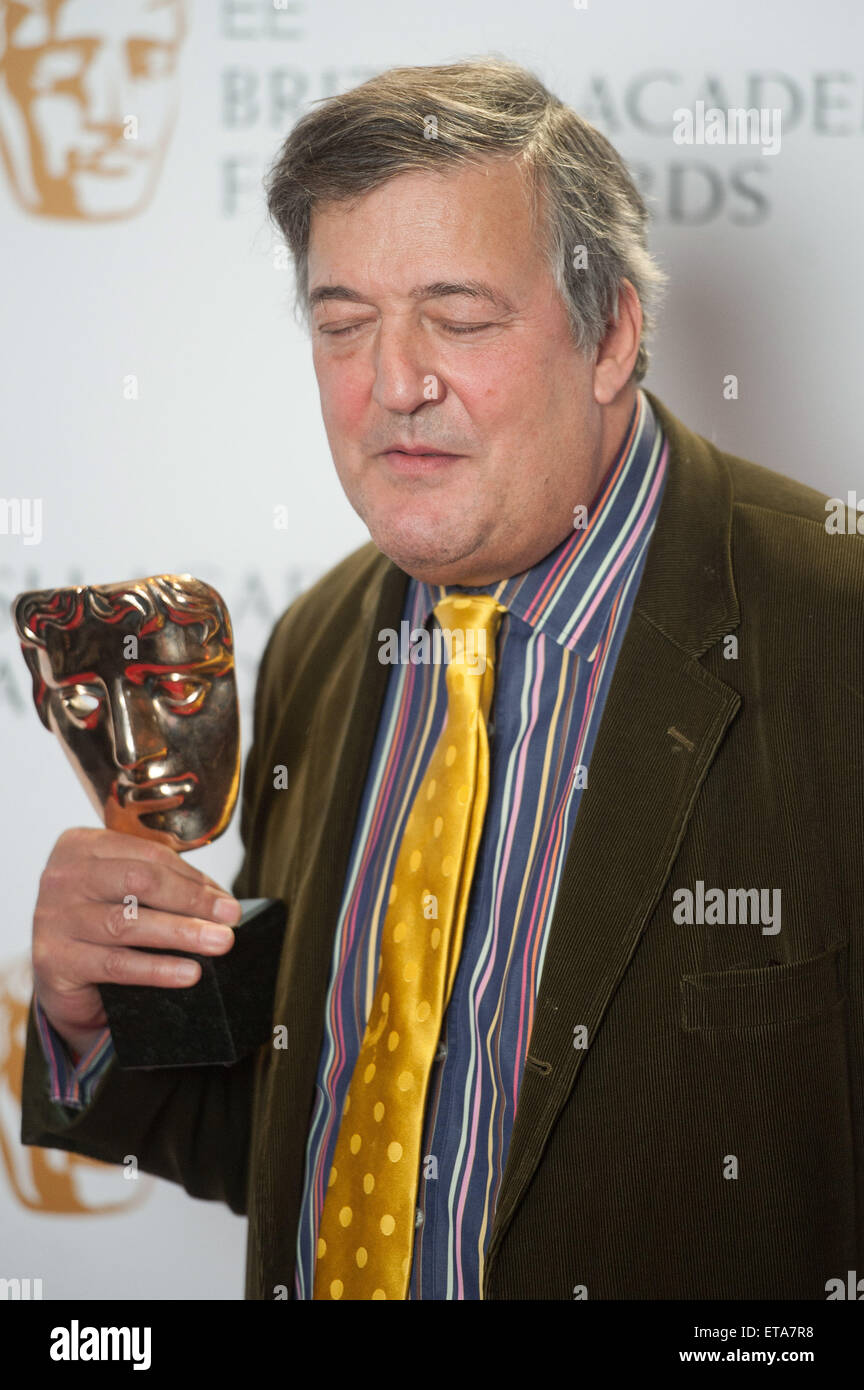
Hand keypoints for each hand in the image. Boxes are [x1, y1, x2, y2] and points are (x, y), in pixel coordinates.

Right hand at [32, 826, 240, 1057]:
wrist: (60, 975)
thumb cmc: (99, 923)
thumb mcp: (125, 893)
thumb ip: (162, 885)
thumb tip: (219, 900)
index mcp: (81, 846)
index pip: (148, 855)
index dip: (192, 877)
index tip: (225, 899)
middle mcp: (63, 876)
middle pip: (139, 881)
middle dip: (191, 900)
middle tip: (228, 918)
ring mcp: (54, 917)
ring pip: (129, 923)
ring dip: (182, 933)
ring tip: (218, 943)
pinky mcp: (56, 959)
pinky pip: (116, 964)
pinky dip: (158, 969)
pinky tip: (188, 972)